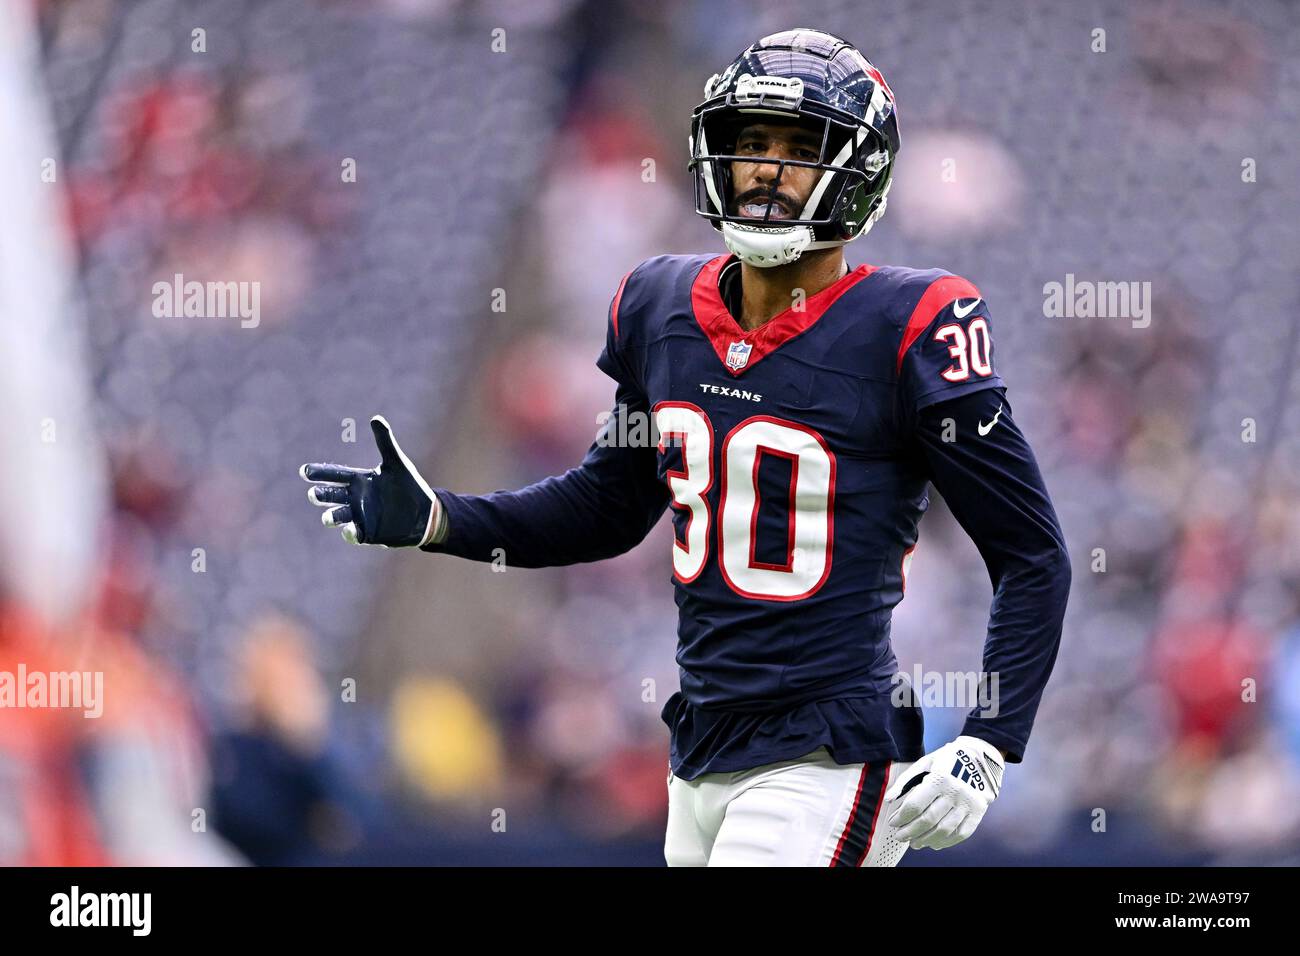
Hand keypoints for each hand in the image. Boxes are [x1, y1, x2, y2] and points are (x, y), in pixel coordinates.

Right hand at [301, 416, 441, 546]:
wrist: (425, 511)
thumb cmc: (408, 485)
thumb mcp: (397, 463)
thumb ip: (385, 442)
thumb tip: (375, 418)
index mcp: (360, 480)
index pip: (335, 474)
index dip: (320, 473)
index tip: (304, 470)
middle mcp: (356, 498)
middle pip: (331, 496)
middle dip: (321, 495)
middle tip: (314, 493)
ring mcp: (360, 516)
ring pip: (338, 516)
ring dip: (331, 516)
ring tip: (328, 517)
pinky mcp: (369, 533)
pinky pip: (354, 534)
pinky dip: (350, 533)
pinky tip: (350, 530)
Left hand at [884, 735, 1003, 849]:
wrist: (979, 758)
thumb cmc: (946, 760)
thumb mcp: (924, 763)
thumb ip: (904, 781)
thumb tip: (888, 799)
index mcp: (939, 778)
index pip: (915, 805)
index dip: (901, 817)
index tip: (893, 822)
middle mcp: (955, 792)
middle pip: (928, 820)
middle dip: (910, 831)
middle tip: (900, 836)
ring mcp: (968, 804)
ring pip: (943, 830)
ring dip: (926, 840)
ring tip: (914, 842)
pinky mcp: (978, 812)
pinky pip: (961, 834)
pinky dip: (946, 842)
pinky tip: (933, 843)